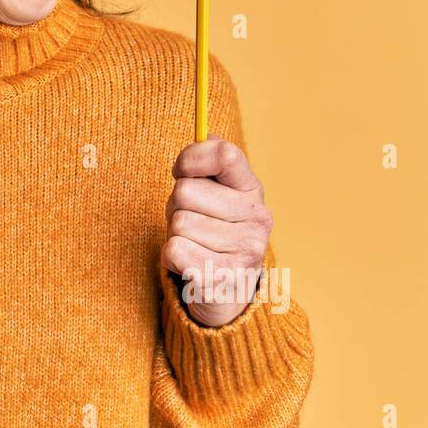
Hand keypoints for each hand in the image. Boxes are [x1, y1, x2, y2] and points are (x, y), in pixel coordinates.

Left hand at [161, 133, 272, 327]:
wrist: (225, 292)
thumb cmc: (210, 233)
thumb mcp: (213, 194)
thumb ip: (208, 165)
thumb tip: (205, 135)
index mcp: (253, 190)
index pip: (225, 154)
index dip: (192, 158)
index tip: (182, 172)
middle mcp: (257, 218)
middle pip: (185, 191)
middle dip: (175, 205)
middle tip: (189, 221)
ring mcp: (245, 250)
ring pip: (178, 222)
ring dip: (174, 234)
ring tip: (192, 244)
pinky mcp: (224, 278)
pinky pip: (174, 250)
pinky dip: (171, 257)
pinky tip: (189, 264)